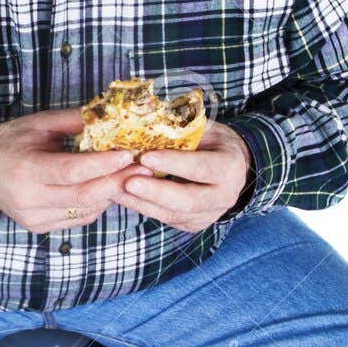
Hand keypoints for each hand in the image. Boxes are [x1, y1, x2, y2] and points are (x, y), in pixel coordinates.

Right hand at [0, 108, 137, 232]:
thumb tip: (110, 115)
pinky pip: (79, 217)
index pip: (71, 171)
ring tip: (133, 177)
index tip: (129, 154)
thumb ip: (73, 120)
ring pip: (85, 210)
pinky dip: (97, 203)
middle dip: (118, 182)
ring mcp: (34, 217)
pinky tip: (108, 188)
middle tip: (144, 169)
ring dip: (112, 193)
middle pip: (83, 195)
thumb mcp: (37, 123)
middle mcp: (29, 198)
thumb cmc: (9, 141)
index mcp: (25, 169)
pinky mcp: (40, 227)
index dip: (102, 164)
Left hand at [111, 122, 254, 230]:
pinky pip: (166, 220)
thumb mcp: (203, 129)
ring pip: (174, 215)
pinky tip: (123, 197)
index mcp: (230, 167)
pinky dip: (143, 208)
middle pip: (188, 200)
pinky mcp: (194, 224)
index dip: (173, 163)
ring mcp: (210, 214)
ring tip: (116, 188)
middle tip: (128, 181)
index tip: (146, 157)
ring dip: (143, 202)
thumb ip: (180, 129)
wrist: (231, 167)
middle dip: (155, 192)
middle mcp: (224, 196)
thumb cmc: (212, 142)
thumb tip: (144, 123)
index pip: (201, 168)